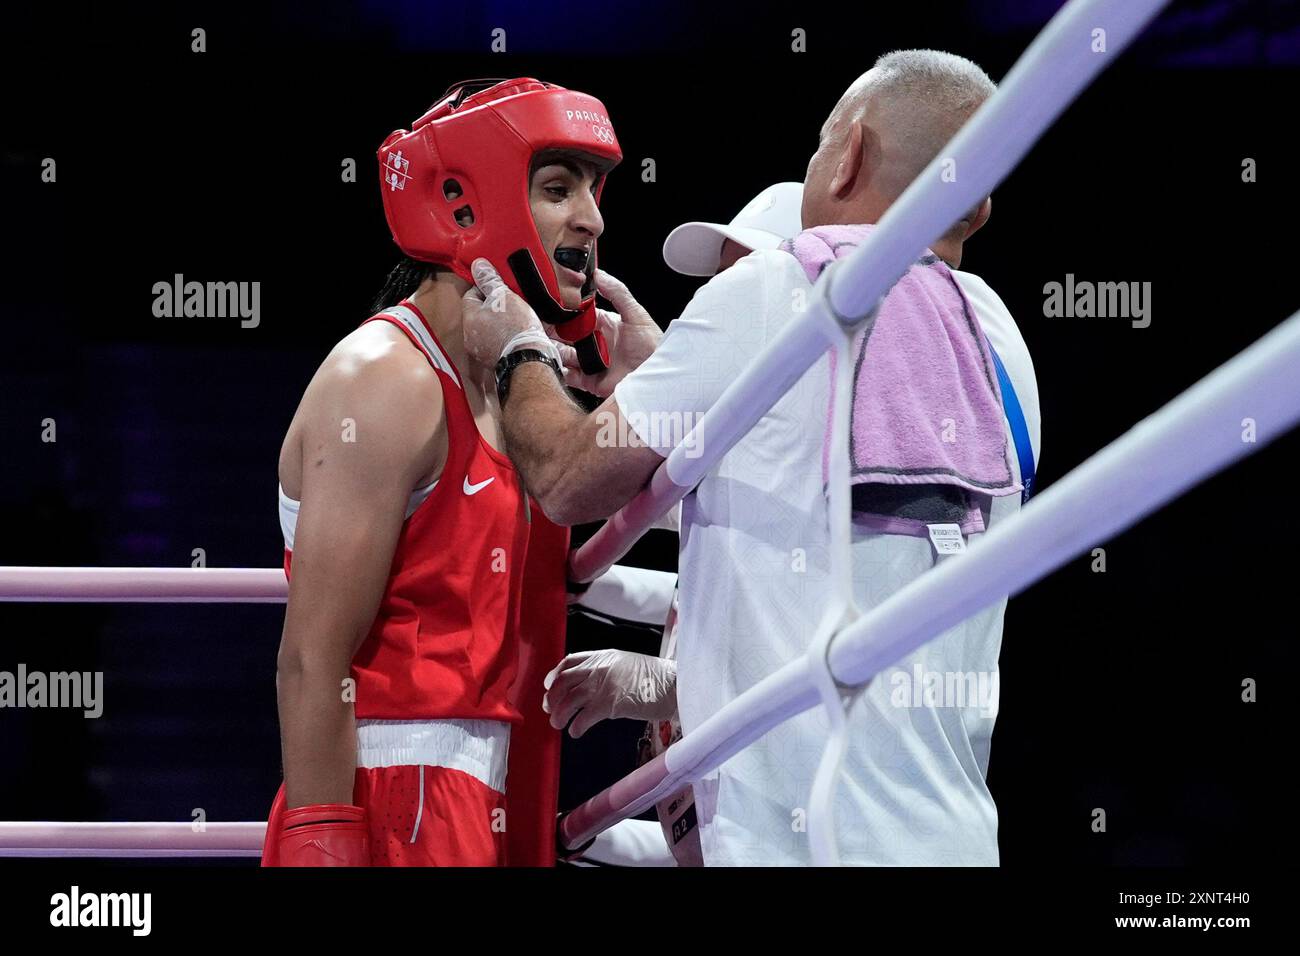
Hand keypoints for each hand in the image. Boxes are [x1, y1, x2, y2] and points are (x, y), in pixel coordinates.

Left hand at [461, 258, 552, 369]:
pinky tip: (519, 335)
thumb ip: (490, 280)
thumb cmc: (515, 327)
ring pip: (489, 330)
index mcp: (469, 318)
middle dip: (494, 307)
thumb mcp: (503, 296)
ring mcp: (481, 351)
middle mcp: (471, 336)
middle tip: (509, 302)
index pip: (471, 295)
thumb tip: (478, 265)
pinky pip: (498, 344)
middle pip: (480, 314)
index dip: (484, 289)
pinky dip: (506, 339)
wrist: (528, 359)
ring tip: (517, 320)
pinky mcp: (494, 361)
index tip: (497, 288)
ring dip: (500, 324)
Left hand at [542, 649, 676, 737]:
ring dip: (559, 715)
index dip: (555, 675)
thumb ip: (607, 669)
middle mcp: (599, 667)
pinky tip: (576, 732)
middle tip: (550, 710)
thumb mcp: (627, 664)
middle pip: (563, 681)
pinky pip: (583, 717)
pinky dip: (576, 727)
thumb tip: (589, 684)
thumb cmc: (654, 679)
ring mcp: (603, 685)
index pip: (569, 662)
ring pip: (569, 700)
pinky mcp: (610, 704)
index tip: (549, 687)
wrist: (673, 686)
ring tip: (558, 725)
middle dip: (552, 697)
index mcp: (603, 656)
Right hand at [549, 269, 661, 396]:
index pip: (577, 314)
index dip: (562, 310)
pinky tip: (551, 363)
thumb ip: (618, 293)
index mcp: (603, 323)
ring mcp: (590, 361)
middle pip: (565, 334)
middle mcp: (594, 342)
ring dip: (552, 349)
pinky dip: (557, 370)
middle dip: (551, 330)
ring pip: (562, 354)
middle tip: (537, 325)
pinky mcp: (589, 381)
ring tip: (542, 343)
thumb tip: (600, 274)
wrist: (655, 378)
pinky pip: (567, 376)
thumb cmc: (652, 346)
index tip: (548, 305)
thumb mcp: (637, 315)